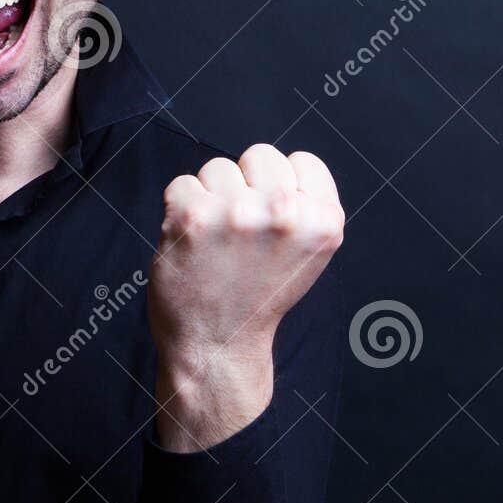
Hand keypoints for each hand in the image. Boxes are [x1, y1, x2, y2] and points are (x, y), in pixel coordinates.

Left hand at [147, 144, 343, 451]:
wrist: (216, 346)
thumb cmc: (257, 298)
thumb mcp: (308, 254)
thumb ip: (304, 206)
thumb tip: (281, 164)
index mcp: (323, 221)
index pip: (302, 161)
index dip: (281, 186)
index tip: (270, 220)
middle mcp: (285, 213)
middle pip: (260, 155)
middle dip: (246, 185)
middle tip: (240, 232)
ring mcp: (237, 213)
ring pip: (218, 168)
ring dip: (211, 198)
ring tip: (216, 241)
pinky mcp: (192, 217)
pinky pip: (181, 184)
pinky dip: (179, 209)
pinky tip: (191, 243)